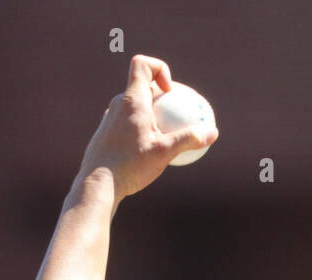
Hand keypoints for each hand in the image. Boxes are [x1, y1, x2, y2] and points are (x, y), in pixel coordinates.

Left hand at [75, 54, 218, 201]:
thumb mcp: (165, 152)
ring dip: (155, 113)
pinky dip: (145, 127)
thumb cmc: (130, 165)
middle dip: (164, 96)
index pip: (142, 65)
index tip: (171, 91)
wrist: (98, 182)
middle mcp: (119, 103)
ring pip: (137, 105)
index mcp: (132, 100)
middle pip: (143, 86)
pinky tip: (154, 150)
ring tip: (169, 134)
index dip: (160, 69)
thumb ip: (189, 139)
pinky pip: (130, 121)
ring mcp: (111, 117)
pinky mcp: (108, 131)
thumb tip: (212, 132)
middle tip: (179, 116)